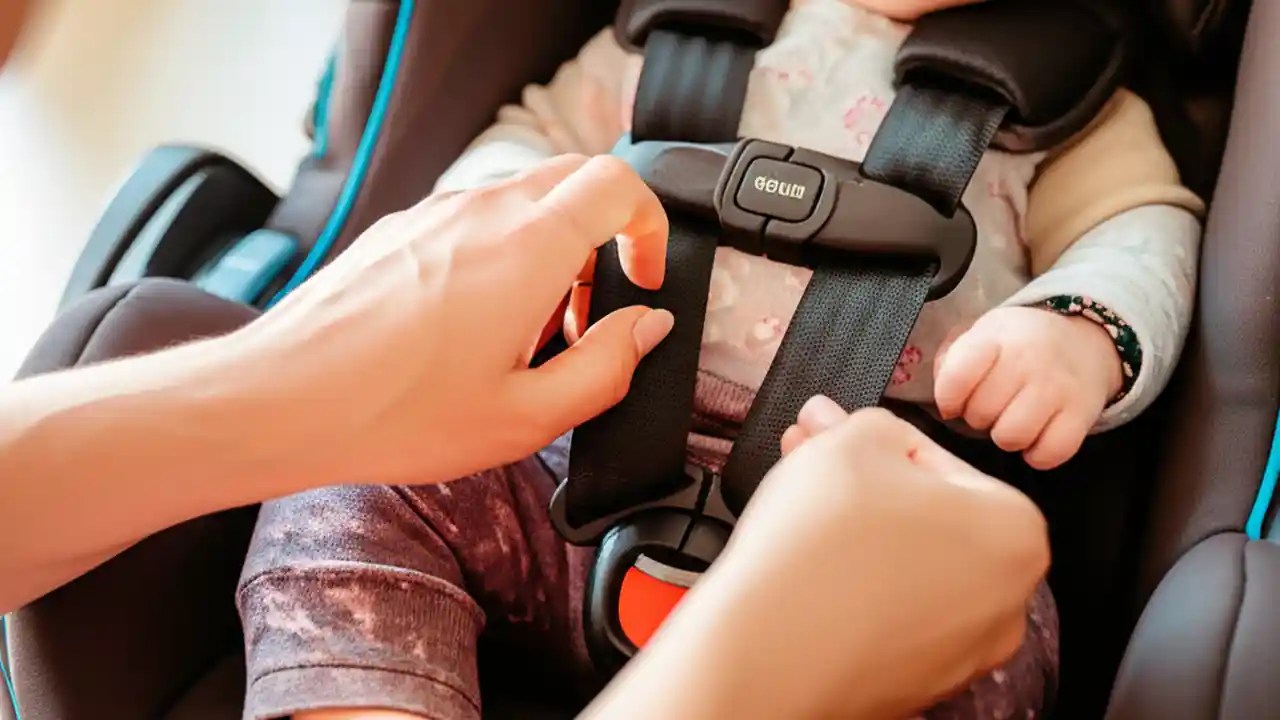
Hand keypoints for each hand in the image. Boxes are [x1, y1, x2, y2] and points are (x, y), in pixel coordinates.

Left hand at [232, 154, 672, 486]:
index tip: (641, 280)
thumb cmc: (394, 413)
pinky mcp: (402, 228)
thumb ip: (606, 368)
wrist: (280, 399)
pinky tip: (472, 330)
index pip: (619, 183)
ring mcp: (436, 213)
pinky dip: (501, 255)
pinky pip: (474, 220)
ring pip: (524, 201)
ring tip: (526, 336)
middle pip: (575, 180)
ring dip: (551, 251)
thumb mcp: (526, 417)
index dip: (649, 226)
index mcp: (528, 248)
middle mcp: (483, 212)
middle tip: (588, 315)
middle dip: (604, 239)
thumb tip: (646, 329)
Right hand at [588, 399, 1048, 719]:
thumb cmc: (817, 551)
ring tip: (798, 512)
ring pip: (906, 567)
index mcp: (1015, 533)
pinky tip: (809, 564)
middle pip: (927, 516)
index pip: (943, 460)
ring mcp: (963, 651)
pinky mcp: (915, 681)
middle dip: (865, 485)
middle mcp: (1005, 601)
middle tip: (812, 462)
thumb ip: (877, 424)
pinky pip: (888, 615)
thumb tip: (871, 432)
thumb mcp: (853, 442)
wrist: (766, 652)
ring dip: (858, 532)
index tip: (840, 435)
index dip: (879, 442)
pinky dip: (855, 586)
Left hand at [934, 306, 1122, 469]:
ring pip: (1012, 437)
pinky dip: (1038, 455)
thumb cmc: (1017, 345)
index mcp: (996, 337)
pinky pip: (1050, 453)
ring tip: (1012, 421)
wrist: (1083, 341)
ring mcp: (1058, 387)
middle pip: (981, 413)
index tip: (954, 402)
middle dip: (978, 417)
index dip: (948, 399)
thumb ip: (952, 364)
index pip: (957, 378)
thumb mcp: (980, 336)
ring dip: (1006, 437)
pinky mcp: (1082, 413)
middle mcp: (1028, 360)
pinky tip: (1036, 437)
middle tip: (992, 406)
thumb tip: (947, 404)